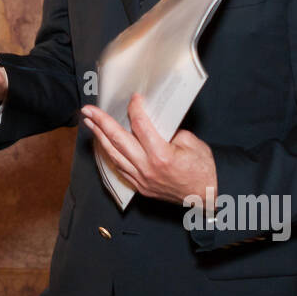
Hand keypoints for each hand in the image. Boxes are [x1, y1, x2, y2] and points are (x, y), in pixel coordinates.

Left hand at [80, 95, 216, 204]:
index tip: (133, 98)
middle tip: (88, 110)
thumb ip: (169, 132)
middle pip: (118, 140)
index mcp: (161, 155)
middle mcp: (147, 168)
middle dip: (101, 122)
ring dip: (99, 137)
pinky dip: (109, 154)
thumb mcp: (192, 143)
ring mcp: (142, 179)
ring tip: (89, 123)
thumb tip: (152, 124)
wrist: (208, 197)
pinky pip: (119, 168)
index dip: (135, 109)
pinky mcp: (140, 186)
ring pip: (114, 155)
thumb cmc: (203, 169)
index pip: (141, 126)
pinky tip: (102, 144)